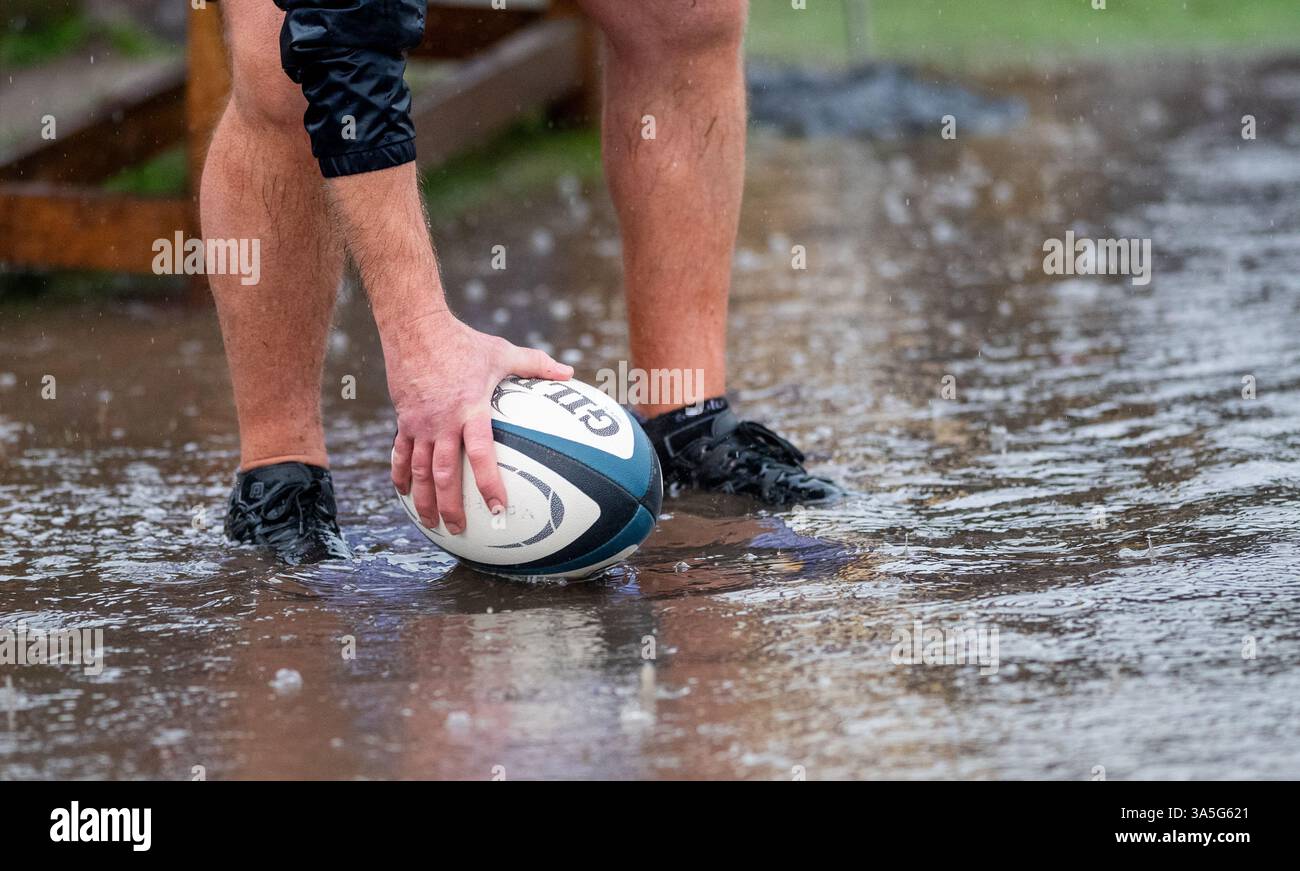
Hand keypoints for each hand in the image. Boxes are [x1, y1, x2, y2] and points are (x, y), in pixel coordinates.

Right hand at [388, 314, 571, 534]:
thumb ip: (537, 365)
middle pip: (444, 474)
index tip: (497, 509)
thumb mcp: (503, 352)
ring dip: (424, 499)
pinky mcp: (404, 419)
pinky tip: (403, 492)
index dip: (489, 484)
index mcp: (470, 410)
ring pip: (419, 470)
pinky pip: (400, 453)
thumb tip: (570, 372)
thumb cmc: (463, 340)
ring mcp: (419, 423)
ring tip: (430, 522)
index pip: (480, 455)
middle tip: (459, 530)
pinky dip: (400, 475)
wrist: (415, 327)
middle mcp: (442, 422)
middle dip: (451, 506)